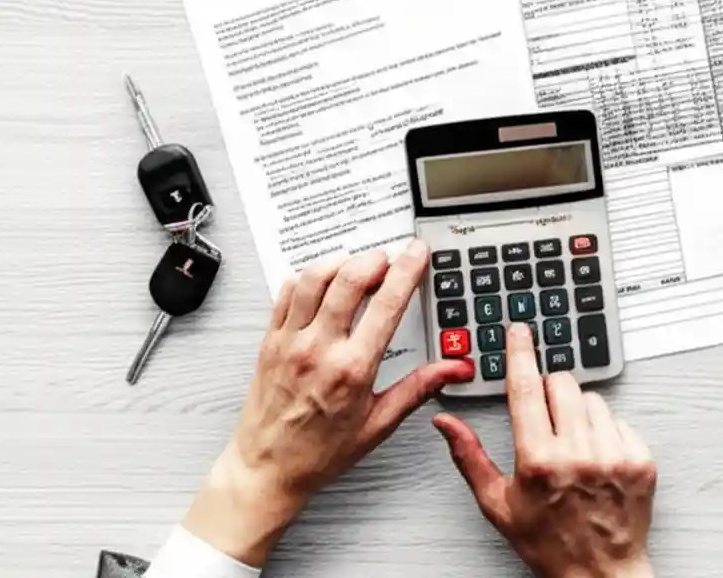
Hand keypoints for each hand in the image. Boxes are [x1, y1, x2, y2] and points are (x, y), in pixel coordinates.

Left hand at [184, 241, 474, 565]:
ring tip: (357, 264)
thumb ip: (419, 388)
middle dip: (374, 258)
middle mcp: (319, 350)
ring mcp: (290, 342)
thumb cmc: (319, 452)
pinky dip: (306, 277)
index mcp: (353, 369)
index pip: (386, 304)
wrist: (267, 468)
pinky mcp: (269, 341)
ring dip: (340, 262)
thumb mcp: (379, 423)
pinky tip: (321, 282)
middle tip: (389, 257)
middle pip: (348, 280)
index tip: (416, 253)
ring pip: (313, 278)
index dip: (406, 270)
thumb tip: (454, 369)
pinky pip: (286, 293)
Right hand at [434, 324, 656, 577]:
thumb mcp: (497, 504)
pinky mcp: (640, 460)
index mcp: (538, 461)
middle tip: (545, 415)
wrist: (600, 574)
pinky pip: (620, 419)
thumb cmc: (549, 544)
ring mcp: (613, 456)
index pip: (526, 388)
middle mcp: (578, 454)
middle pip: (562, 384)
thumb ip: (469, 456)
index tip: (520, 331)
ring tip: (572, 443)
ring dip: (579, 410)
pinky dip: (606, 429)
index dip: (520, 352)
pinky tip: (596, 455)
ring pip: (592, 399)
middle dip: (549, 390)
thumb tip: (446, 422)